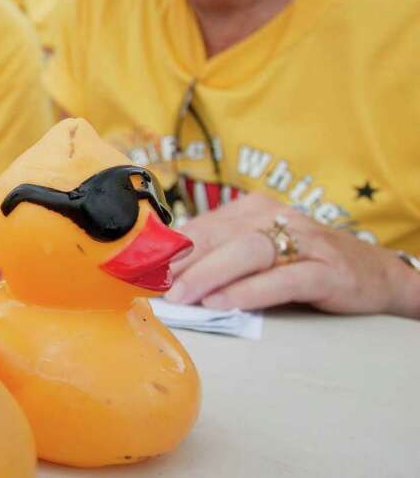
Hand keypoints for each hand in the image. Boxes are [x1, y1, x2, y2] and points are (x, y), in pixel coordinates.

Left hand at [164, 192, 403, 314]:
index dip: (167, 249)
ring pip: (247, 252)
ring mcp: (304, 242)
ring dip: (209, 274)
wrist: (375, 272)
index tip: (137, 268)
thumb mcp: (259, 251)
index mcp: (252, 210)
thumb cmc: (302, 262)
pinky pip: (283, 278)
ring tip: (180, 296)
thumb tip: (165, 271)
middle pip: (218, 237)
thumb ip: (220, 254)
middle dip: (180, 262)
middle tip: (150, 285)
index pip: (201, 227)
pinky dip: (250, 290)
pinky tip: (224, 303)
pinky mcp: (327, 271)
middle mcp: (275, 218)